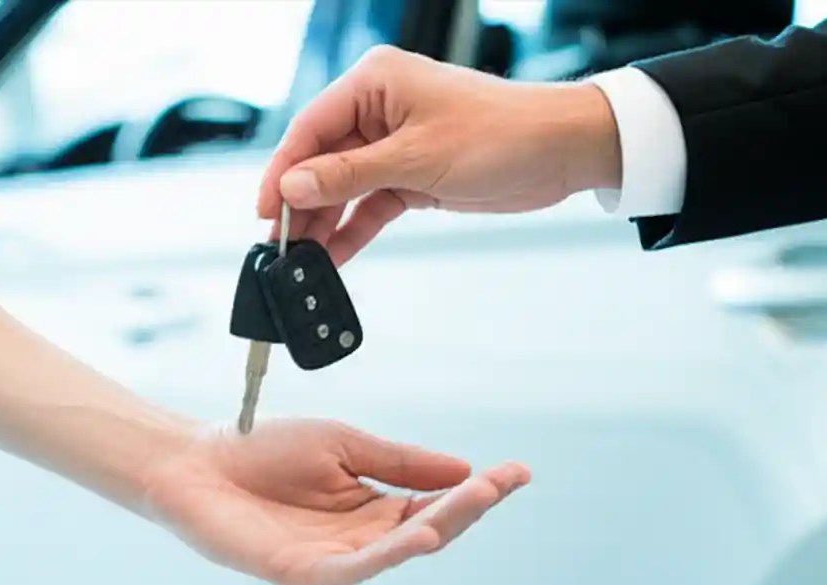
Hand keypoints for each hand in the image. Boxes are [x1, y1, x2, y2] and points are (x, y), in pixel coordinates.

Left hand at [142, 419, 527, 584]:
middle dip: (466, 507)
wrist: (196, 460)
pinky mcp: (300, 572)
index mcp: (371, 506)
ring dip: (436, 529)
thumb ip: (397, 460)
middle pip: (425, 528)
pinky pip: (352, 571)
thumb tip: (462, 469)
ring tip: (470, 503)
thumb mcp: (342, 443)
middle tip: (499, 483)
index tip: (517, 471)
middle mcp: (358, 537)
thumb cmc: (261, 450)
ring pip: (395, 551)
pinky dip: (387, 556)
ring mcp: (331, 558)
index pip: (435, 501)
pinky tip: (417, 535)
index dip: (475, 489)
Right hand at [257, 45, 621, 264]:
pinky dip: (353, 228)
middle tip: (281, 246)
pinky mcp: (411, 173)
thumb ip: (349, 175)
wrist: (562, 152)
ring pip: (343, 186)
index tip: (265, 211)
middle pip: (321, 160)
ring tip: (303, 260)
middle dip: (301, 204)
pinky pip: (369, 203)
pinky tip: (333, 256)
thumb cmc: (504, 134)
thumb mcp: (417, 159)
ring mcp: (394, 142)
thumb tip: (293, 186)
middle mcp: (379, 107)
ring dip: (325, 222)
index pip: (310, 128)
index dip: (283, 172)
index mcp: (375, 82)